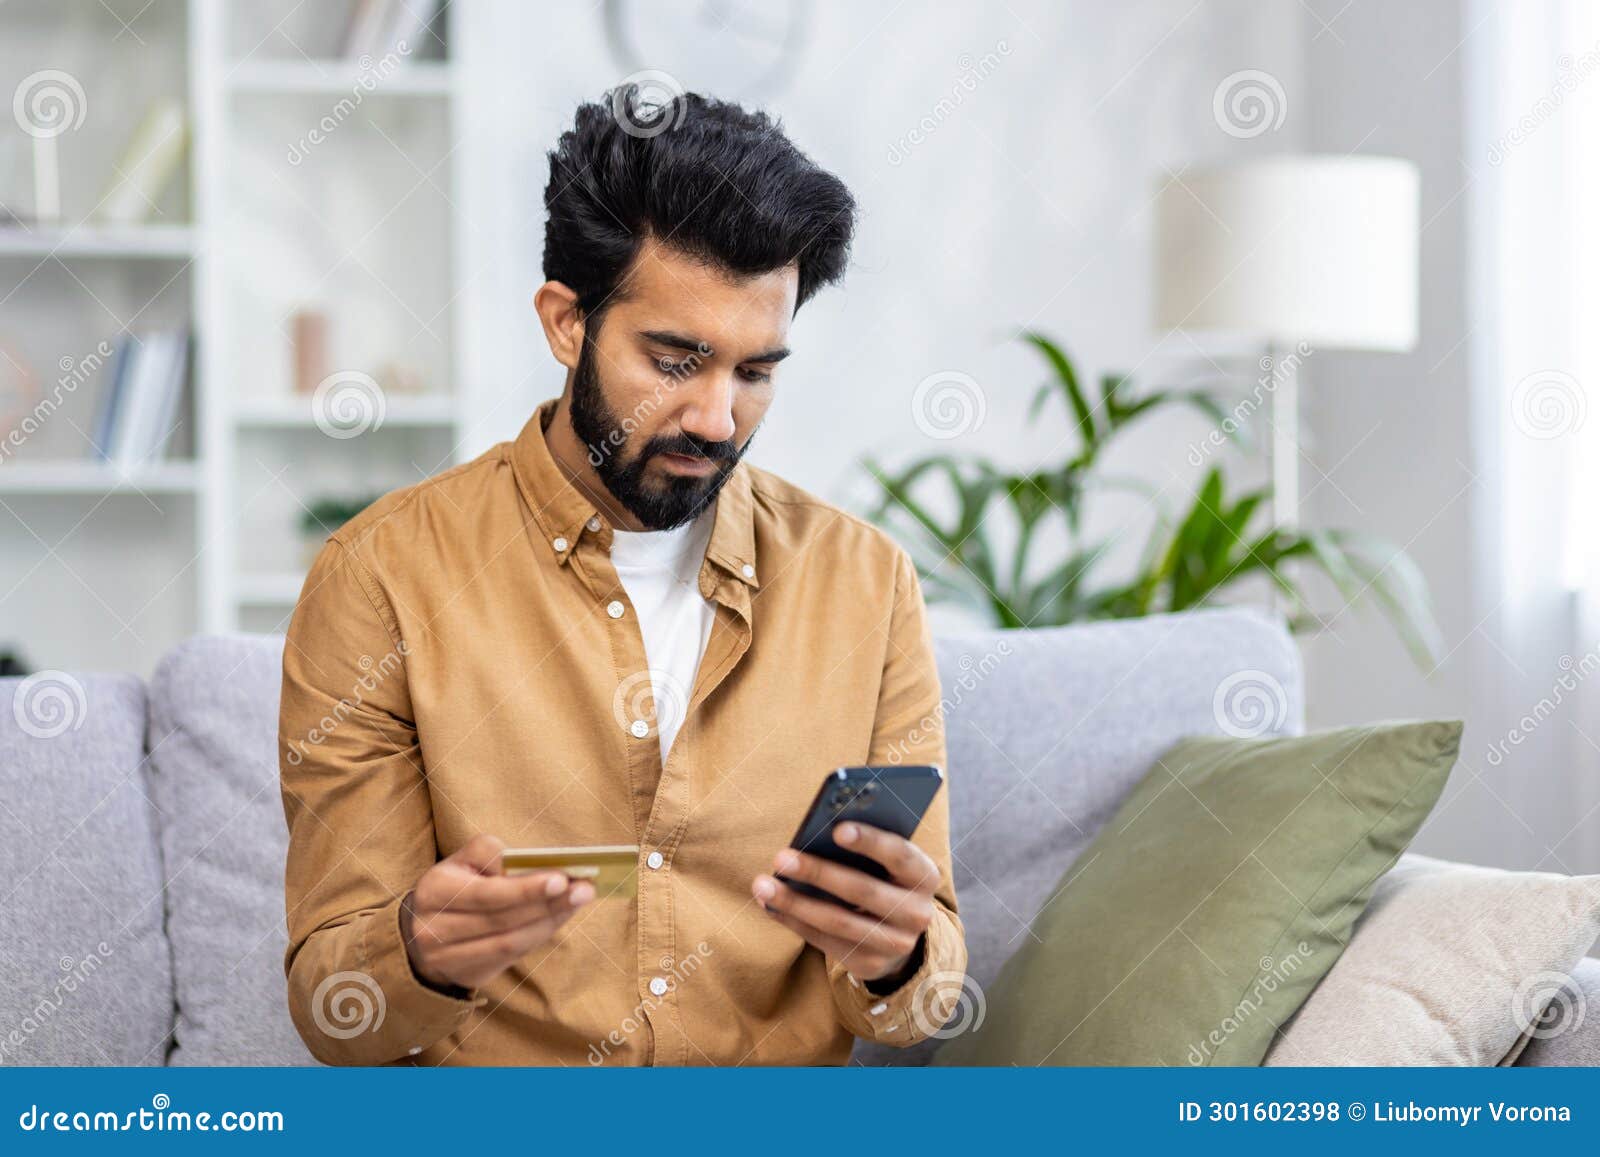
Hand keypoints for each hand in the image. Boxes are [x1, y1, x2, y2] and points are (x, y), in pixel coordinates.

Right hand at [401, 833, 593, 990]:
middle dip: (548, 903)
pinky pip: (510, 957)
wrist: (419, 932)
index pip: (486, 894)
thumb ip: (489, 853)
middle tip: (584, 889)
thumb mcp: (460, 861)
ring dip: (550, 921)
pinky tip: (559, 918)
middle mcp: (435, 929)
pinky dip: (539, 936)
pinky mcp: (467, 975)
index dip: (525, 889)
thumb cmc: (453, 886)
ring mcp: (449, 958)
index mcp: (433, 891)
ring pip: (510, 942)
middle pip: (502, 919)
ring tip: (579, 901)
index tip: (561, 878)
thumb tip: (531, 863)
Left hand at [751, 822, 938, 982]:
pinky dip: (794, 921)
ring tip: (763, 885)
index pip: (900, 855)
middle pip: (862, 891)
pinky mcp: (870, 965)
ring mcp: (895, 944)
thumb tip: (817, 832)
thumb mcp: (887, 863)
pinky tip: (770, 905)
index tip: (836, 828)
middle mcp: (917, 913)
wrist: (900, 933)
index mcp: (925, 876)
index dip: (870, 841)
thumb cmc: (884, 879)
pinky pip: (825, 942)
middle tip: (781, 857)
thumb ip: (865, 848)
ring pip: (838, 922)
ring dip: (795, 902)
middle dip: (818, 872)